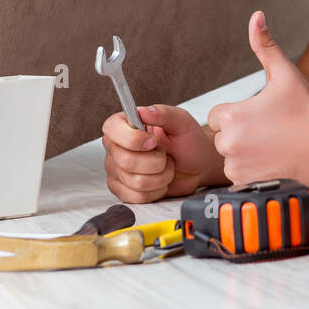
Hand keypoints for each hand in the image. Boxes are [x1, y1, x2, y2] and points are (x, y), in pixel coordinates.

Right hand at [102, 104, 217, 203]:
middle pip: (125, 160)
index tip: (153, 141)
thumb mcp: (181, 121)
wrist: (197, 165)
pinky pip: (137, 196)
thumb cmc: (188, 141)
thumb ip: (163, 113)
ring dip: (161, 176)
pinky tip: (160, 180)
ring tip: (166, 166)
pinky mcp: (123, 190)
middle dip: (156, 160)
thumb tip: (143, 111)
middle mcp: (116, 147)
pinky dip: (157, 190)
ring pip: (135, 181)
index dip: (133, 139)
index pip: (111, 130)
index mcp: (125, 124)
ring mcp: (117, 170)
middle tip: (165, 154)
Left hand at [207, 11, 308, 188]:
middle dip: (241, 134)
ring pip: (230, 156)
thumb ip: (265, 46)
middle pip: (223, 136)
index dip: (239, 114)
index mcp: (233, 116)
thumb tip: (256, 17)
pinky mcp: (246, 183)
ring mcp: (237, 166)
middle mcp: (229, 143)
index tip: (260, 116)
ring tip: (273, 146)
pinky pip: (238, 175)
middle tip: (270, 131)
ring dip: (245, 153)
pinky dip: (251, 171)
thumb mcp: (285, 74)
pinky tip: (272, 161)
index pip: (218, 114)